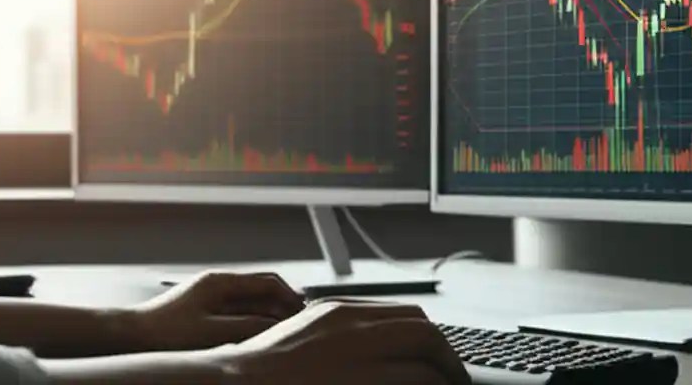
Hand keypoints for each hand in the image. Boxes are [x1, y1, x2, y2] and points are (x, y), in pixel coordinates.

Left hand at [130, 271, 303, 352]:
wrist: (131, 335)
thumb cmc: (165, 332)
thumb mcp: (211, 331)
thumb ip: (247, 325)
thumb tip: (276, 323)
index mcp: (221, 282)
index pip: (268, 282)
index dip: (290, 298)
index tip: (304, 314)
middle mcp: (218, 284)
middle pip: (262, 288)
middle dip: (283, 304)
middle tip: (298, 324)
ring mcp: (211, 295)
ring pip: (252, 300)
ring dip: (269, 312)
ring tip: (282, 331)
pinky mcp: (204, 309)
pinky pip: (238, 310)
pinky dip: (253, 319)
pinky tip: (257, 335)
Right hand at [215, 299, 469, 384]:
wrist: (235, 384)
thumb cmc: (259, 368)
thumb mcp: (304, 333)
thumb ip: (339, 331)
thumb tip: (373, 341)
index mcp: (343, 313)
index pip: (409, 317)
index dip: (431, 339)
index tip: (439, 356)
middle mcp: (357, 332)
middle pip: (426, 337)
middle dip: (449, 360)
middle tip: (456, 378)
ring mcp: (361, 362)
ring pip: (426, 371)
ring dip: (443, 381)